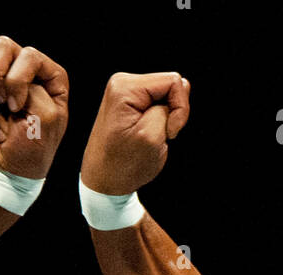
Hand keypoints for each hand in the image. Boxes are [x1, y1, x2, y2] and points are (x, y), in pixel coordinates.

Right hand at [0, 35, 68, 180]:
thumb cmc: (34, 147)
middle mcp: (21, 69)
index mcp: (46, 73)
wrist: (10, 170)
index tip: (17, 108)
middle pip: (1, 46)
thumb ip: (31, 90)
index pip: (28, 55)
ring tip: (1, 128)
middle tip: (4, 106)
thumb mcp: (45, 119)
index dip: (18, 81)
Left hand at [81, 71, 189, 195]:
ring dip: (166, 117)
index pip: (173, 81)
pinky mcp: (128, 102)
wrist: (102, 183)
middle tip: (158, 136)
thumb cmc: (123, 167)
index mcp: (125, 87)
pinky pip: (157, 104)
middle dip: (172, 112)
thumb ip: (172, 107)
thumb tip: (180, 87)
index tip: (168, 132)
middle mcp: (122, 83)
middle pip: (169, 85)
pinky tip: (146, 134)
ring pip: (165, 95)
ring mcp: (124, 92)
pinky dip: (159, 120)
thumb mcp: (153, 137)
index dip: (180, 108)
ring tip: (150, 137)